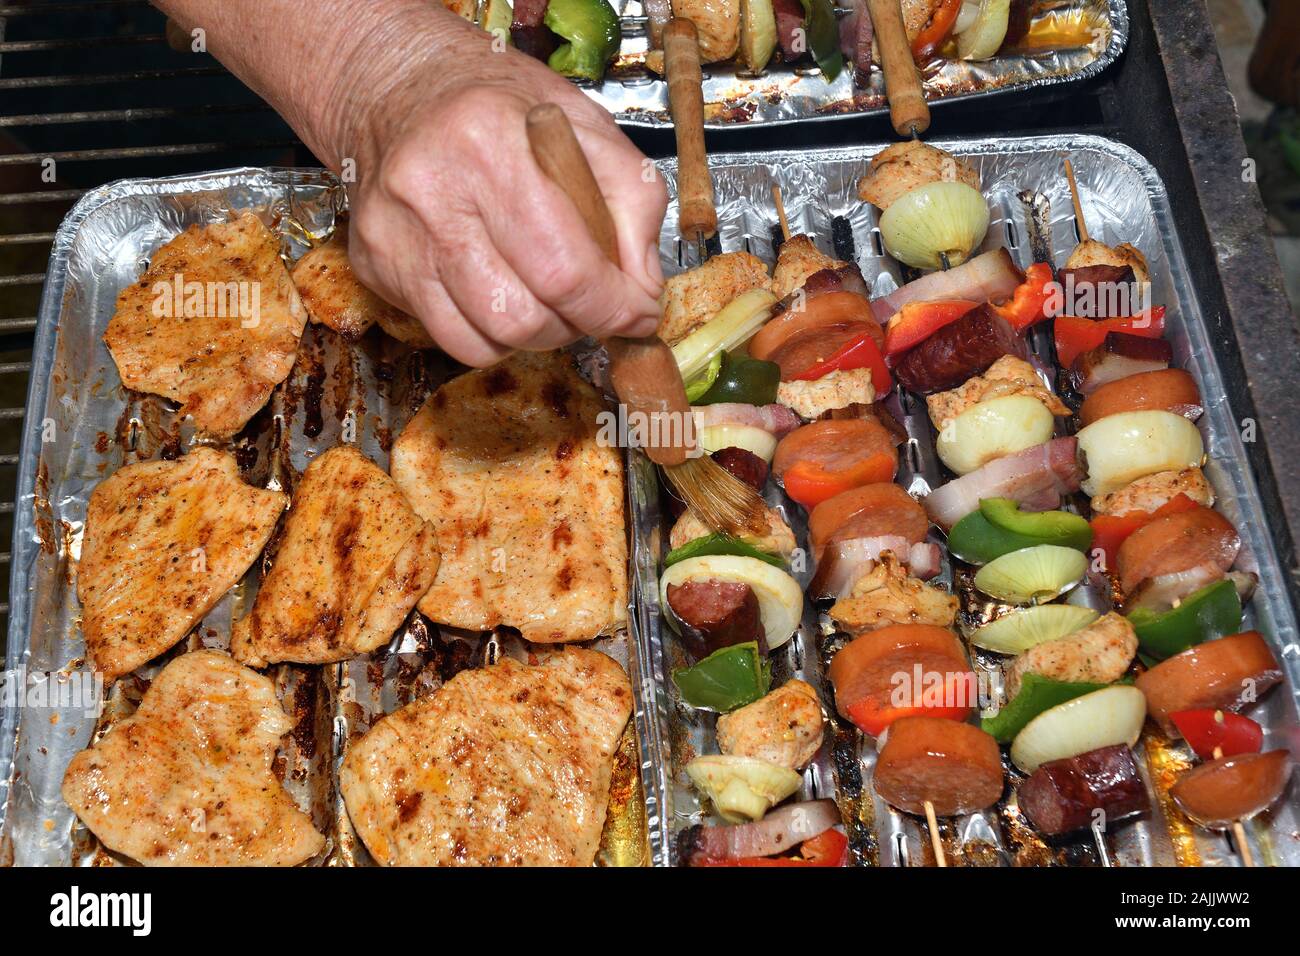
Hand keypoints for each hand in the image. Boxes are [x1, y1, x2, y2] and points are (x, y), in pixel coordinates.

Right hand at [341, 19, 667, 365]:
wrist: (401, 86)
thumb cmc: (501, 106)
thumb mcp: (588, 127)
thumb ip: (632, 204)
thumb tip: (641, 291)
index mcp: (491, 142)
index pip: (564, 268)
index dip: (613, 308)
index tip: (637, 313)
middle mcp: (432, 190)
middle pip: (523, 316)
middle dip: (577, 325)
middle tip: (592, 302)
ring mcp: (395, 234)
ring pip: (487, 340)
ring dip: (538, 334)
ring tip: (549, 294)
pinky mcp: (377, 266)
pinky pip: (453, 339)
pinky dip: (494, 335)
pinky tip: (505, 294)